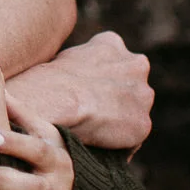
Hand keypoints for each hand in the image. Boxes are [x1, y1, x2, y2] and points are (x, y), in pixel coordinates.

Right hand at [5, 31, 152, 153]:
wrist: (54, 101)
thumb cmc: (48, 82)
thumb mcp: (65, 58)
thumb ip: (84, 65)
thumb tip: (80, 83)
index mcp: (112, 43)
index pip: (113, 62)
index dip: (101, 79)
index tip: (87, 92)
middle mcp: (135, 64)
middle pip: (131, 85)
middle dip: (117, 97)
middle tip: (92, 113)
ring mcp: (142, 95)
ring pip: (134, 111)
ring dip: (119, 121)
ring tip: (93, 132)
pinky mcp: (142, 122)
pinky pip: (132, 138)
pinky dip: (118, 145)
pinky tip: (98, 146)